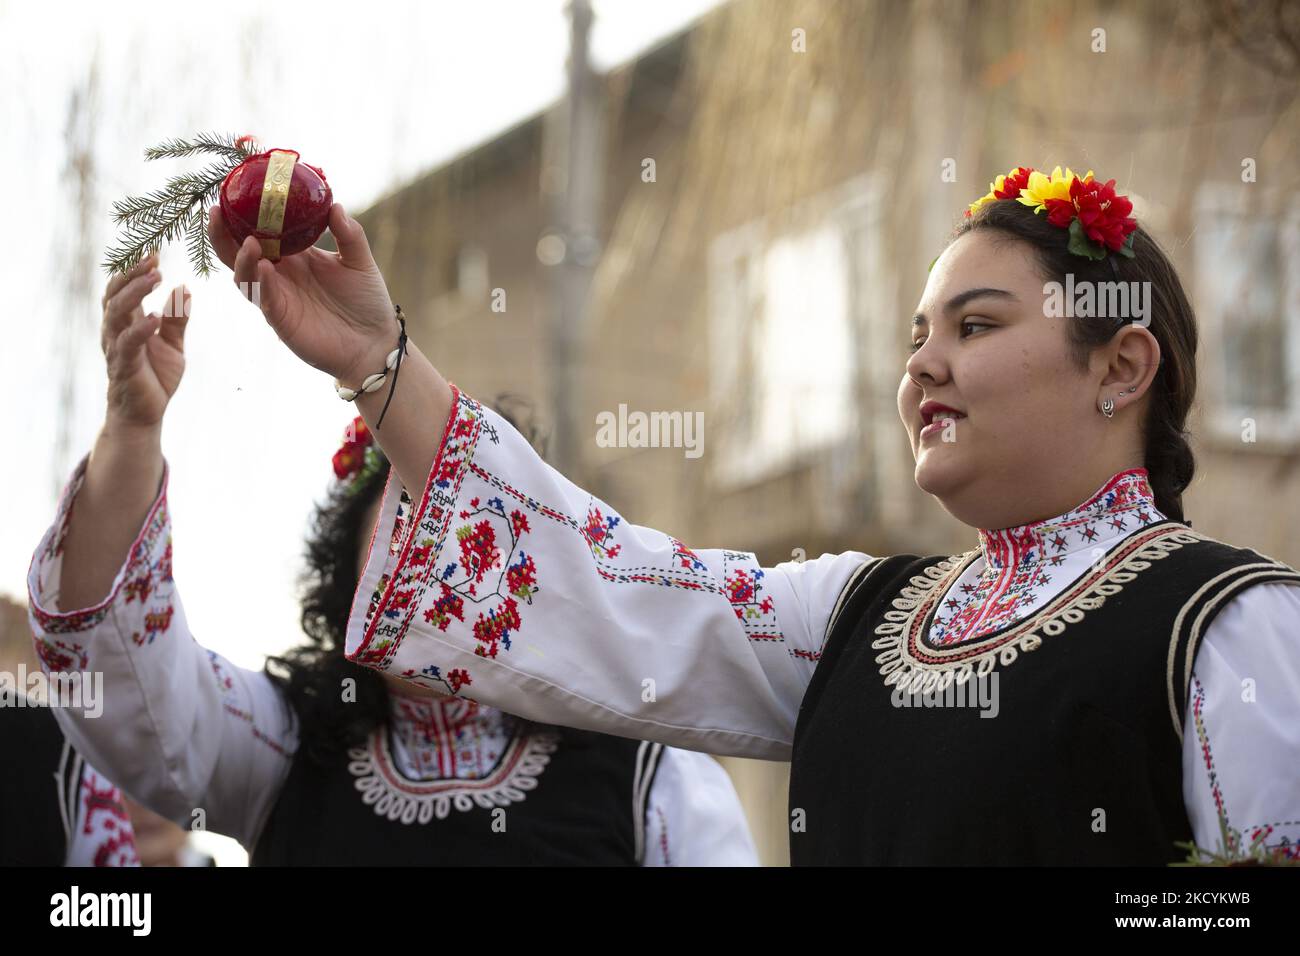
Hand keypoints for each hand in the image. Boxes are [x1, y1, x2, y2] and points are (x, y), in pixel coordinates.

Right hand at [100, 251, 190, 431]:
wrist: (145, 413)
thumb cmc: (156, 376)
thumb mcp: (173, 343)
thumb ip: (178, 318)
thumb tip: (185, 287)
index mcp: (128, 322)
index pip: (125, 289)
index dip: (136, 270)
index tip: (154, 252)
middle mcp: (116, 330)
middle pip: (115, 294)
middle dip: (132, 274)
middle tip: (153, 260)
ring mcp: (117, 347)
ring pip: (117, 314)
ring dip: (135, 294)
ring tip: (155, 279)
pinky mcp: (123, 366)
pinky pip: (128, 344)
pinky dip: (140, 329)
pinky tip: (155, 317)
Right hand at [207, 203, 397, 385]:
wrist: (375, 342)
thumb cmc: (366, 301)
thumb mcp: (359, 261)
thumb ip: (349, 234)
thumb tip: (334, 205)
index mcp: (293, 256)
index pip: (259, 231)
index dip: (243, 214)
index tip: (235, 190)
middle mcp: (278, 275)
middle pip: (238, 252)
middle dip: (222, 234)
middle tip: (217, 211)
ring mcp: (277, 297)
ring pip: (244, 276)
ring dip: (242, 258)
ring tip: (249, 241)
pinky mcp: (281, 320)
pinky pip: (265, 300)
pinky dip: (263, 283)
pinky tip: (266, 267)